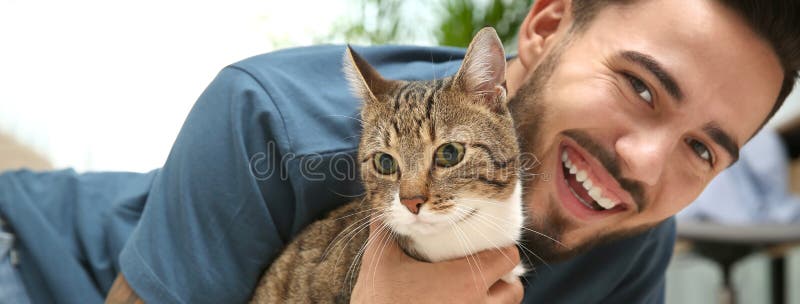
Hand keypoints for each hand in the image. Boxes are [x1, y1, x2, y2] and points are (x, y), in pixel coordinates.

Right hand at [350, 219, 522, 303]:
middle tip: (480, 270)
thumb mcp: (380, 259)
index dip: (500, 248)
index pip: (508, 258)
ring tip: (467, 290)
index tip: (484, 244)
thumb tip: (380, 207)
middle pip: (513, 290)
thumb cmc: (377, 301)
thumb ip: (385, 229)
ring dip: (492, 299)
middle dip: (502, 279)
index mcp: (464, 281)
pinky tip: (453, 303)